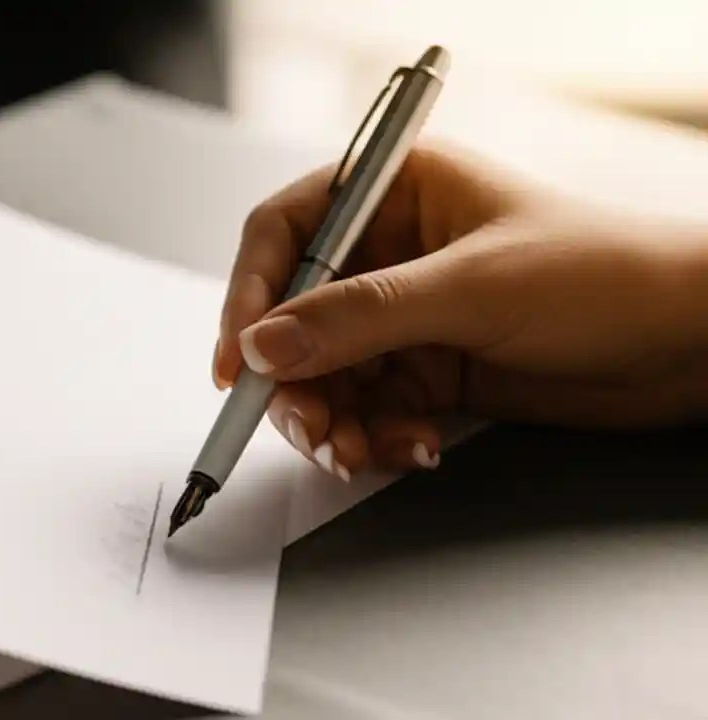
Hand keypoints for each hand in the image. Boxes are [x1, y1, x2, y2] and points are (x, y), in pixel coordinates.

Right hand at [215, 144, 707, 477]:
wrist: (692, 341)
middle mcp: (390, 251)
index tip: (238, 359)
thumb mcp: (472, 288)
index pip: (287, 233)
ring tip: (355, 453)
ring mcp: (407, 315)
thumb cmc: (605, 274)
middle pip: (293, 315)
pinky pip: (367, 408)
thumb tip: (264, 344)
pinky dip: (373, 436)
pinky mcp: (428, 369)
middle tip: (304, 425)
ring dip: (330, 419)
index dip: (249, 294)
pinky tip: (409, 449)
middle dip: (291, 378)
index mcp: (395, 192)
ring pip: (325, 372)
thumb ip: (358, 318)